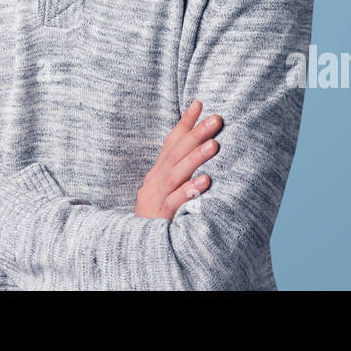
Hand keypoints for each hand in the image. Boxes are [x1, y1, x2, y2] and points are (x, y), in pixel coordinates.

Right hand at [134, 99, 220, 220]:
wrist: (134, 247)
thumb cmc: (156, 215)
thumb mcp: (164, 189)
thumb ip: (178, 170)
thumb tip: (199, 149)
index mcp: (158, 172)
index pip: (171, 142)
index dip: (184, 123)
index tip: (199, 103)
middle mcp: (156, 180)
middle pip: (176, 153)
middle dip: (196, 134)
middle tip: (216, 119)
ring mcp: (157, 197)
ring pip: (176, 174)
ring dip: (196, 158)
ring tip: (215, 145)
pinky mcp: (161, 216)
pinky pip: (176, 201)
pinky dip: (189, 190)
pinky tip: (205, 181)